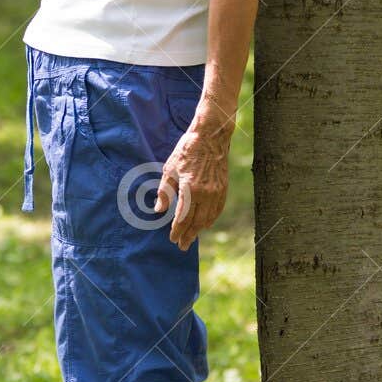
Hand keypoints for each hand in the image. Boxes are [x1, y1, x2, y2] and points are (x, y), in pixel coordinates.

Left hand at [154, 124, 229, 250]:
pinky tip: (206, 223)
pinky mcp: (223, 187)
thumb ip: (165, 192)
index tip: (172, 239)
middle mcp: (206, 193)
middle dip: (188, 235)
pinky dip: (211, 219)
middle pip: (197, 222)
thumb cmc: (187, 150)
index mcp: (190, 189)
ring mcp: (217, 191)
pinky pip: (218, 209)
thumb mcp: (170, 169)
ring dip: (199, 229)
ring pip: (209, 218)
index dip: (177, 231)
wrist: (211, 136)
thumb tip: (158, 210)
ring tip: (192, 237)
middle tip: (182, 246)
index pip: (183, 218)